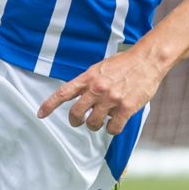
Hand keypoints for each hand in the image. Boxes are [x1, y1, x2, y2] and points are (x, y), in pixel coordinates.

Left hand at [37, 44, 166, 133]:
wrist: (148, 60)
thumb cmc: (125, 63)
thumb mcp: (101, 68)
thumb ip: (89, 82)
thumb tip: (79, 97)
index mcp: (89, 77)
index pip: (63, 92)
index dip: (49, 105)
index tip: (41, 114)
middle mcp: (98, 88)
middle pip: (76, 113)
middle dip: (76, 120)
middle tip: (80, 121)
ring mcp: (112, 99)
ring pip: (93, 124)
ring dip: (96, 125)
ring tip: (102, 119)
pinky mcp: (126, 108)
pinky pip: (113, 128)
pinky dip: (112, 129)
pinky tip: (116, 123)